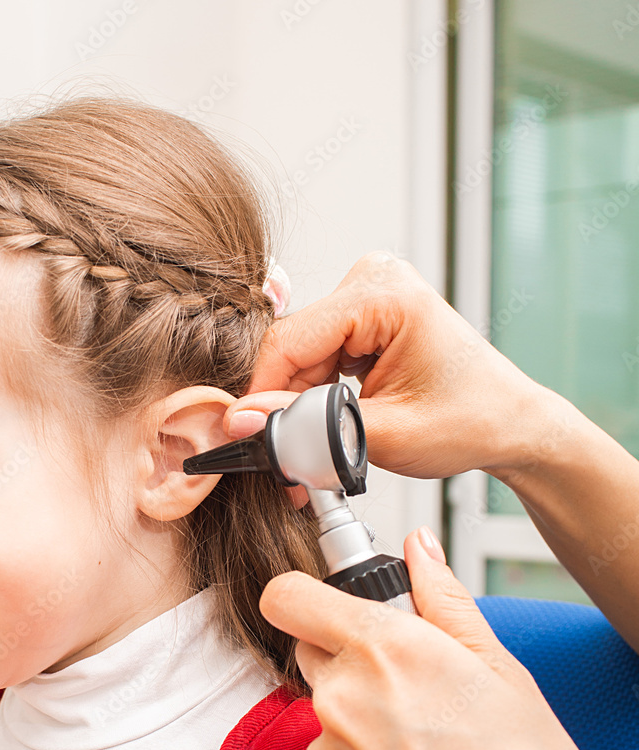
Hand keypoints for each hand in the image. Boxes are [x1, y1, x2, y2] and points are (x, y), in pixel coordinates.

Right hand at [225, 252, 555, 480]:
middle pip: (293, 350)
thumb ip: (309, 426)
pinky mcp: (366, 316)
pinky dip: (316, 397)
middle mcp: (374, 282)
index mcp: (385, 294)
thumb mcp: (385, 433)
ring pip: (301, 359)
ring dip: (301, 407)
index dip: (262, 394)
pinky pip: (318, 359)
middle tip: (291, 460)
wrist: (510, 423)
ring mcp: (369, 296)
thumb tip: (246, 422)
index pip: (291, 340)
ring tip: (317, 450)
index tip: (246, 437)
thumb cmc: (472, 419)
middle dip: (285, 408)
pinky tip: (330, 425)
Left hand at [257, 527, 620, 749]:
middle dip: (346, 654)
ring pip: (325, 707)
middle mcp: (341, 695)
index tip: (328, 600)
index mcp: (384, 649)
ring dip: (359, 714)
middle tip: (409, 681)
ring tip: (426, 745)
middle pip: (309, 648)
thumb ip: (445, 602)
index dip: (302, 593)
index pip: (288, 596)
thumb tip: (419, 549)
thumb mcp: (503, 675)